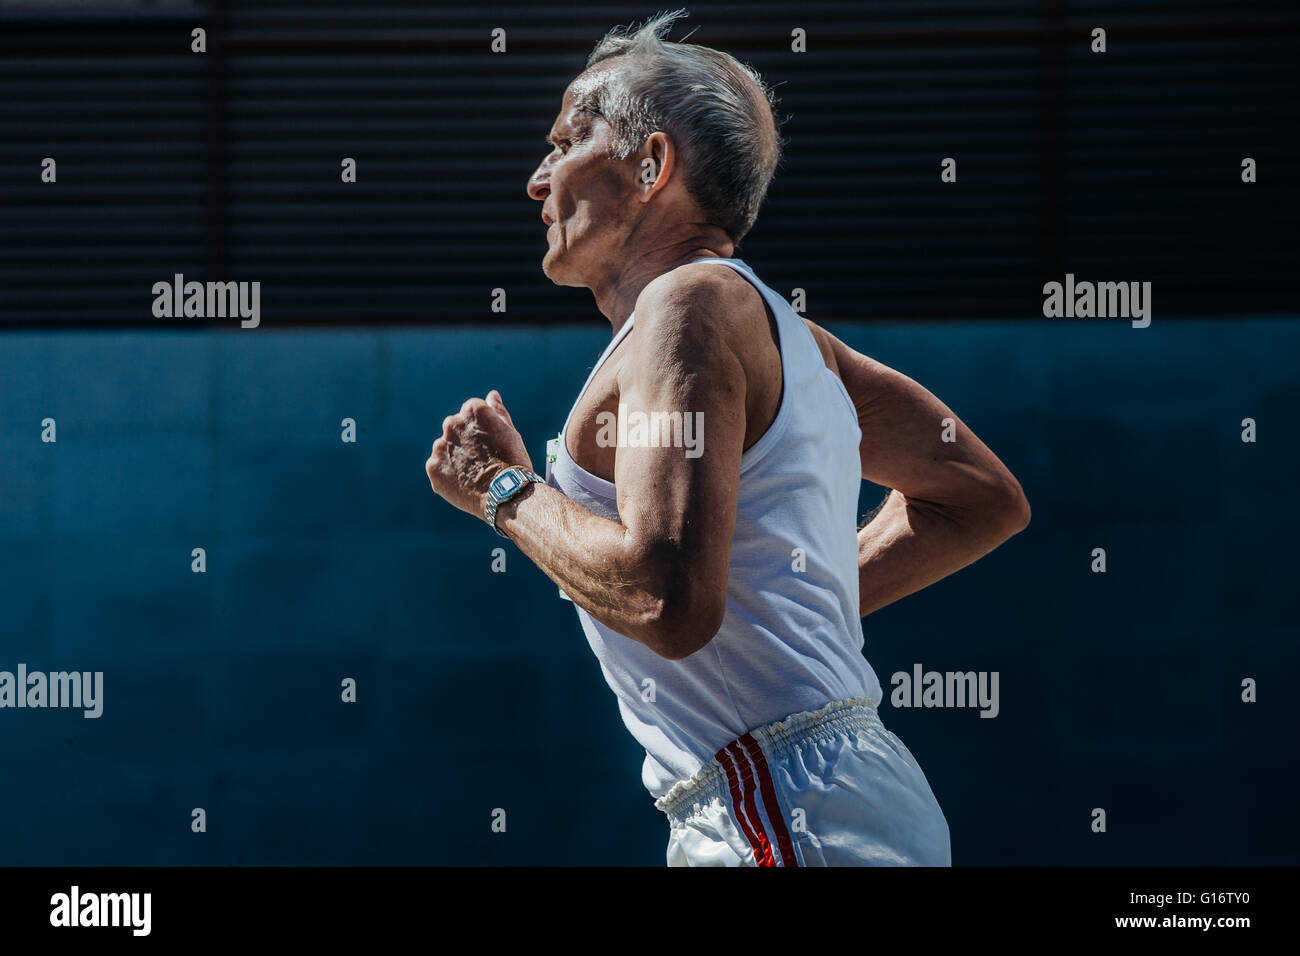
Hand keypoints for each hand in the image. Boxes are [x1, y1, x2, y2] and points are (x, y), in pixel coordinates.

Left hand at [425, 390, 534, 518]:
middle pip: (454, 427)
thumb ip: (498, 411)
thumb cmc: (513, 461)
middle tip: (481, 459)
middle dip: (464, 439)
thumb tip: (492, 395)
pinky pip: (437, 466)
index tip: (489, 443)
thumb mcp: (510, 432)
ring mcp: (441, 446)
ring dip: (454, 456)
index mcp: (473, 411)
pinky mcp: (433, 467)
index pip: (470, 411)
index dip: (481, 428)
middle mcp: (453, 424)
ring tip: (472, 473)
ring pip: (444, 447)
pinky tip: (463, 482)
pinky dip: (447, 473)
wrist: (507, 493)